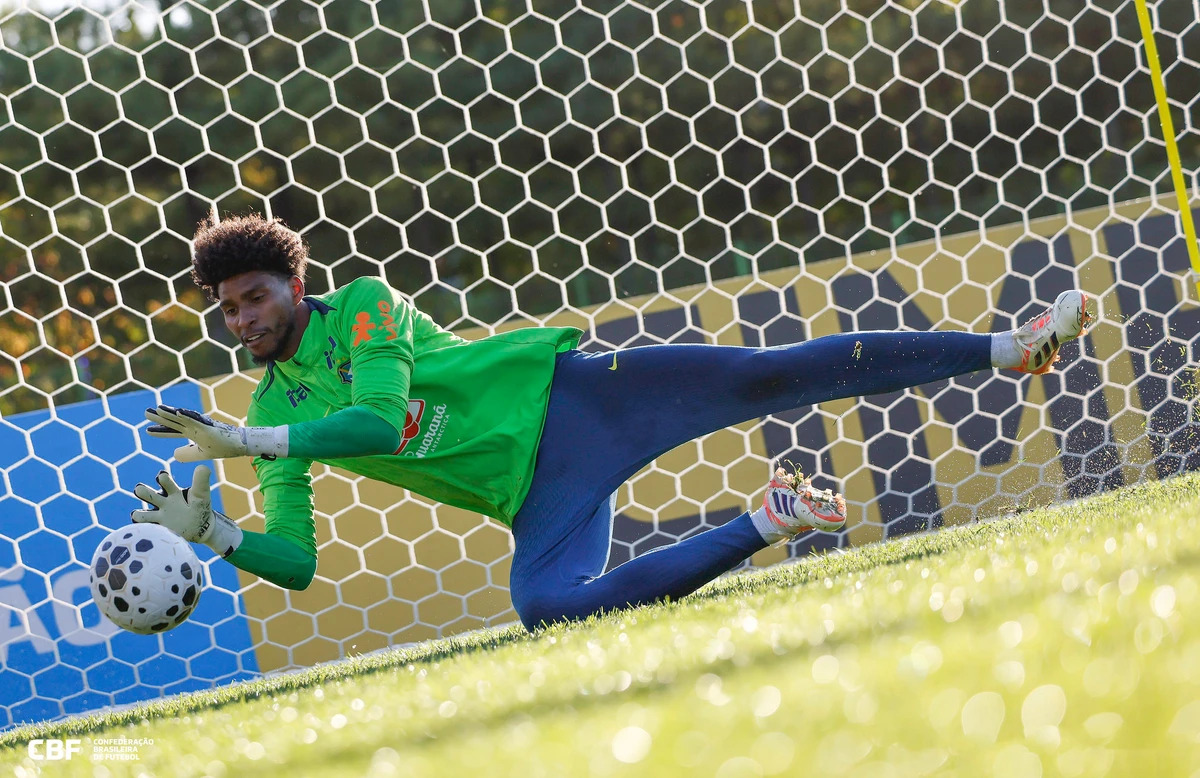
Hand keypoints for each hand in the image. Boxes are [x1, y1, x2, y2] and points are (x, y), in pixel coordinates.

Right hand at [131, 466, 242, 556]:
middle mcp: (162, 503)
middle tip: (140, 490)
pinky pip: (143, 530)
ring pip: (139, 514)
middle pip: (144, 492)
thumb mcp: (201, 495)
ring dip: (138, 514)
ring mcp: (157, 517)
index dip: (161, 477)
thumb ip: (201, 483)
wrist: (201, 529)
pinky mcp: (157, 530)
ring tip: (140, 516)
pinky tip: (148, 531)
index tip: (162, 477)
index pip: (163, 480)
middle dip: (141, 490)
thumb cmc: (200, 509)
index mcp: (172, 492)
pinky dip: (142, 530)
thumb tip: (202, 467)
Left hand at [145, 405, 286, 461]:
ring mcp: (201, 426)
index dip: (161, 431)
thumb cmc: (224, 447)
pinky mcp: (209, 427)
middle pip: (174, 422)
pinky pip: (196, 420)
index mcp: (193, 434)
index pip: (173, 431)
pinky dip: (187, 416)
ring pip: (182, 418)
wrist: (241, 446)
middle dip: (160, 418)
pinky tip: (177, 412)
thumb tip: (174, 454)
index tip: (148, 430)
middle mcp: (195, 427)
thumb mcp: (202, 454)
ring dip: (170, 413)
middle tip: (146, 412)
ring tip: (158, 409)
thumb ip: (188, 453)